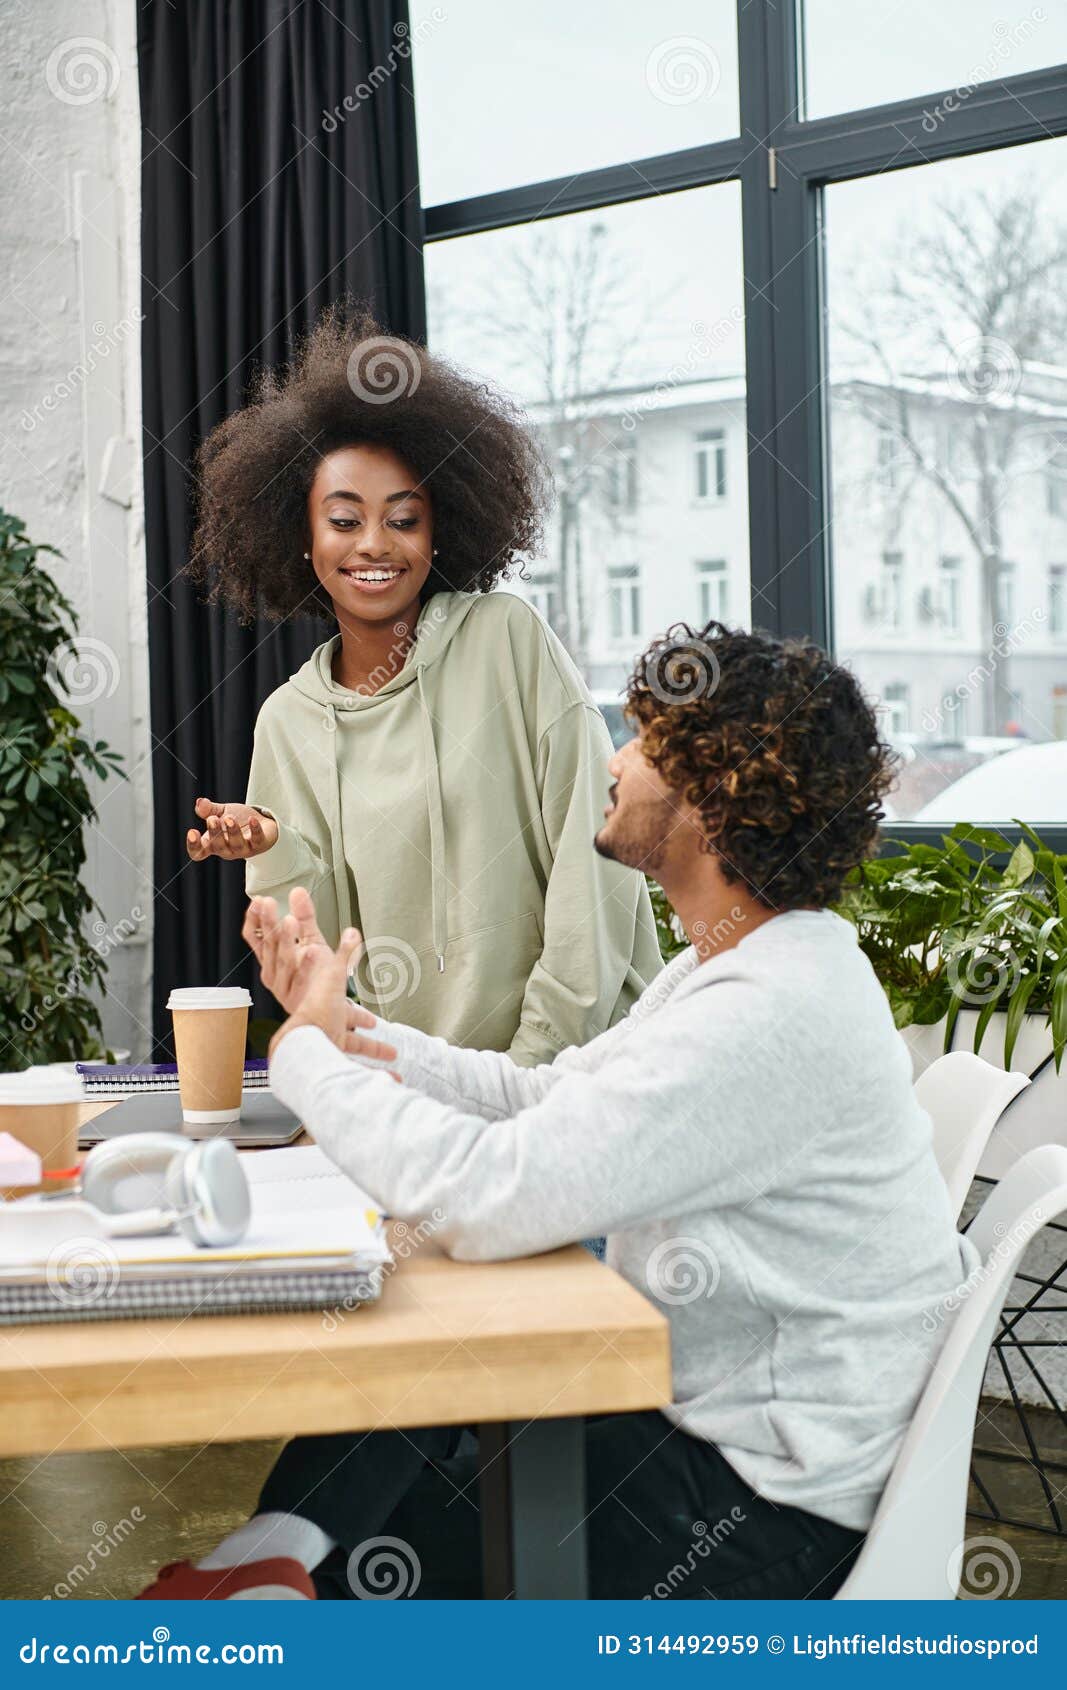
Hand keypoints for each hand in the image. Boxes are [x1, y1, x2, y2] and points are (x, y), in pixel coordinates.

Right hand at [187, 797, 278, 860]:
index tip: (192, 832)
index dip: (194, 846)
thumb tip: (199, 802)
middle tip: (212, 819)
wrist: (261, 822)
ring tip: (230, 818)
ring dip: (233, 831)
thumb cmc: (237, 820)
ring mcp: (244, 849)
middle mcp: (227, 850)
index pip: (199, 852)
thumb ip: (209, 809)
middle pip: (218, 847)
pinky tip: (252, 819)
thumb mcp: (221, 812)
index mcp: (213, 844)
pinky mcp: (259, 844)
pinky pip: (257, 840)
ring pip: (237, 845)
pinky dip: (254, 830)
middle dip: (214, 833)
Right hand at [243, 889, 326, 1003]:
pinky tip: (313, 951)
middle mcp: (273, 972)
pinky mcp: (301, 996)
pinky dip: (308, 964)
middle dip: (268, 923)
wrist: (329, 1004)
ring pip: (283, 961)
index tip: (258, 902)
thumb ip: (304, 916)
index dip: (254, 919)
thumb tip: (297, 891)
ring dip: (286, 940)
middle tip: (268, 903)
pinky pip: (304, 978)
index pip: (254, 937)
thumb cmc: (316, 972)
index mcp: (270, 959)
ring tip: (291, 921)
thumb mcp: (311, 939)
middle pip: (268, 945)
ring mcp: (285, 986)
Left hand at [268, 931, 397, 1065]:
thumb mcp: (334, 976)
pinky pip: (359, 1073)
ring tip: (392, 1067)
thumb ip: (344, 955)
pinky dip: (376, 1078)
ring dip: (376, 1060)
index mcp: (330, 1010)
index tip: (371, 1022)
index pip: (348, 1011)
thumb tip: (351, 933)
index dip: (361, 1016)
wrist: (301, 1041)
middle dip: (372, 1043)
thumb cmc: (314, 1010)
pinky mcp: (337, 1064)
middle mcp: (330, 1031)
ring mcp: (332, 1048)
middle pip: (354, 1038)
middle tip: (387, 1048)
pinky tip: (390, 1082)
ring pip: (357, 1057)